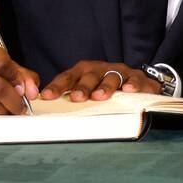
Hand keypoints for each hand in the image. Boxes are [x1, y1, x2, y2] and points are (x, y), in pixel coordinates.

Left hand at [39, 61, 160, 101]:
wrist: (134, 81)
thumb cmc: (104, 88)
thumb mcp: (87, 90)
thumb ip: (71, 98)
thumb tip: (47, 113)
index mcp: (83, 72)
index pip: (67, 78)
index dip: (57, 86)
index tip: (46, 96)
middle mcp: (99, 69)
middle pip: (89, 76)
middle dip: (82, 87)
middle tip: (77, 97)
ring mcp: (118, 72)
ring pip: (111, 77)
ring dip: (105, 87)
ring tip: (99, 96)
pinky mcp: (136, 77)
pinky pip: (134, 80)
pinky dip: (132, 84)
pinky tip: (129, 90)